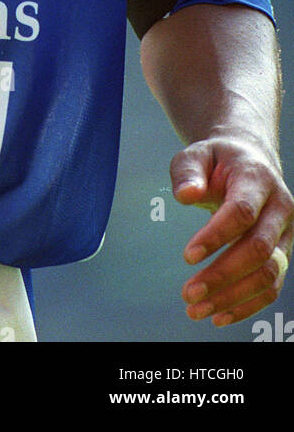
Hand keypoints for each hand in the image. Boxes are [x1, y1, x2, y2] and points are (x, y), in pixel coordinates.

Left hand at [171, 132, 292, 325]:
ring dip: (233, 297)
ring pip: (269, 273)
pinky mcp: (283, 254)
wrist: (248, 161)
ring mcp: (286, 234)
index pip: (242, 212)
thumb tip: (186, 195)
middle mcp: (279, 207)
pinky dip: (247, 305)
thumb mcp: (196, 155)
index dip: (216, 236)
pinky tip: (218, 316)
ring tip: (196, 309)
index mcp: (257, 178)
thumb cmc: (216, 161)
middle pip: (259, 248)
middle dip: (223, 274)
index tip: (187, 256)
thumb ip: (188, 172)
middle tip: (188, 293)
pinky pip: (272, 287)